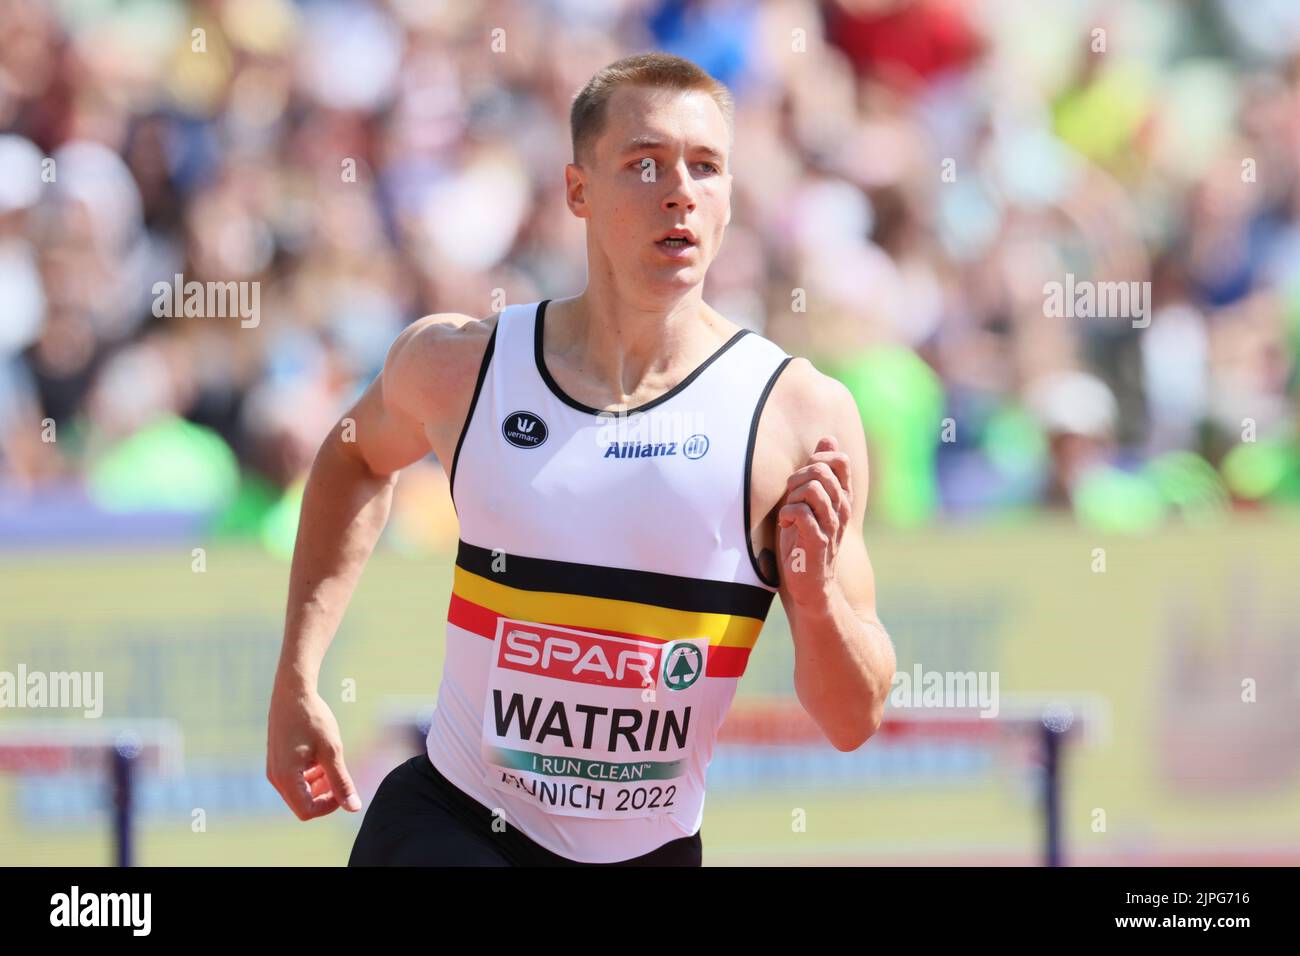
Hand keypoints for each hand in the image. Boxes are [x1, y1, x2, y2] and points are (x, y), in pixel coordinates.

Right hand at [266, 679, 360, 819]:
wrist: (293, 693)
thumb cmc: (313, 719)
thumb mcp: (332, 751)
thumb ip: (341, 781)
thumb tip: (353, 808)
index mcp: (286, 777)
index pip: (307, 811)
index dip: (329, 806)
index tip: (343, 788)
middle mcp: (275, 777)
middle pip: (302, 804)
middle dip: (324, 795)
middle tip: (339, 774)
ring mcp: (274, 770)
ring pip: (299, 793)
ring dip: (319, 785)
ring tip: (330, 762)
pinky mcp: (277, 762)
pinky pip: (295, 780)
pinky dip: (311, 776)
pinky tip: (321, 757)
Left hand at [777, 435, 852, 608]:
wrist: (811, 586)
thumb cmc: (805, 542)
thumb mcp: (811, 502)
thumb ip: (820, 472)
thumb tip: (828, 438)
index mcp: (841, 498)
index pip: (841, 461)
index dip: (818, 459)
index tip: (803, 477)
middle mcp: (841, 509)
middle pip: (823, 470)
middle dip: (798, 477)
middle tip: (790, 496)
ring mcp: (831, 526)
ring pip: (814, 489)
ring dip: (793, 496)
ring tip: (789, 511)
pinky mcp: (818, 542)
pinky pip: (800, 512)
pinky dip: (787, 514)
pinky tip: (786, 524)